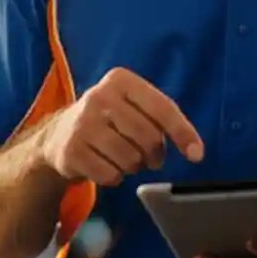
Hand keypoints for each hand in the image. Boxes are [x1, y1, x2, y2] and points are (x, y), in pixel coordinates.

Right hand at [39, 67, 203, 185]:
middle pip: (148, 137)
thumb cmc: (110, 119)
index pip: (162, 107)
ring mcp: (82, 123)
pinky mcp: (71, 150)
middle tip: (150, 158)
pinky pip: (110, 175)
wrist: (58, 135)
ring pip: (130, 159)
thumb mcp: (134, 106)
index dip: (183, 132)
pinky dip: (114, 177)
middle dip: (155, 154)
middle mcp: (100, 96)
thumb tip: (195, 150)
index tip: (197, 155)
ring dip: (133, 166)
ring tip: (124, 157)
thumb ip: (163, 119)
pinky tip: (105, 165)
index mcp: (121, 80)